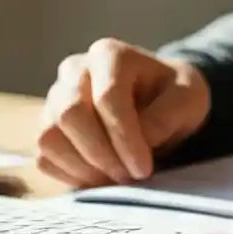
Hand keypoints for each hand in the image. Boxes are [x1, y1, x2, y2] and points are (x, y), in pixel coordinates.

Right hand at [36, 39, 210, 186]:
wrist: (158, 103)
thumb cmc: (172, 96)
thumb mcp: (188, 99)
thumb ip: (166, 117)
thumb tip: (139, 141)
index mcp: (110, 54)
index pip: (108, 96)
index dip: (124, 137)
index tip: (143, 168)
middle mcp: (75, 70)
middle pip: (70, 114)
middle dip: (101, 154)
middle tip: (129, 176)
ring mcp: (55, 98)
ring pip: (50, 136)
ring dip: (84, 167)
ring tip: (117, 178)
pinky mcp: (47, 126)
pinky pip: (45, 156)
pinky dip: (71, 175)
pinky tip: (101, 177)